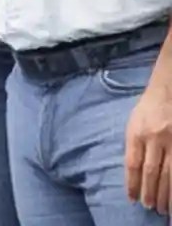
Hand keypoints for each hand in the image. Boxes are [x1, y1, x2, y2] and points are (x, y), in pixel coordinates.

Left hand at [126, 82, 171, 213]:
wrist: (168, 90)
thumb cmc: (148, 109)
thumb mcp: (133, 123)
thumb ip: (133, 146)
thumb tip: (134, 172)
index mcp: (137, 132)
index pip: (133, 164)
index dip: (132, 183)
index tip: (132, 198)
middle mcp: (155, 137)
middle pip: (152, 171)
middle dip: (150, 192)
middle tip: (150, 207)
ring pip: (170, 173)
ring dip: (166, 193)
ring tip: (163, 208)